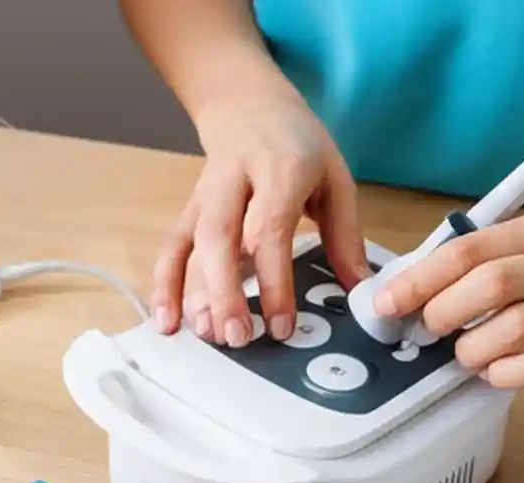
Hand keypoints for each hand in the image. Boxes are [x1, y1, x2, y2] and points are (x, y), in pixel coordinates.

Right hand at [151, 94, 371, 345]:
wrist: (248, 103)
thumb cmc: (297, 146)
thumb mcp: (335, 179)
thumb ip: (345, 236)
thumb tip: (359, 290)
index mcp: (282, 170)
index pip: (270, 230)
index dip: (274, 281)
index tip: (281, 325)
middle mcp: (237, 180)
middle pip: (221, 237)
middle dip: (225, 290)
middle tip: (237, 337)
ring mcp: (207, 195)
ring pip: (192, 243)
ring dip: (193, 292)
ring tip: (205, 335)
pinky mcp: (189, 209)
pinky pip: (172, 246)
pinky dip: (165, 284)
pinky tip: (169, 321)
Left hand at [375, 209, 523, 386]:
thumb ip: (497, 259)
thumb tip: (422, 287)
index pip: (473, 248)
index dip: (421, 278)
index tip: (388, 302)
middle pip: (493, 284)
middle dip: (444, 312)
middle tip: (429, 331)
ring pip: (519, 328)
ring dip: (475, 348)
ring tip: (467, 355)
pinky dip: (510, 374)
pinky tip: (499, 373)